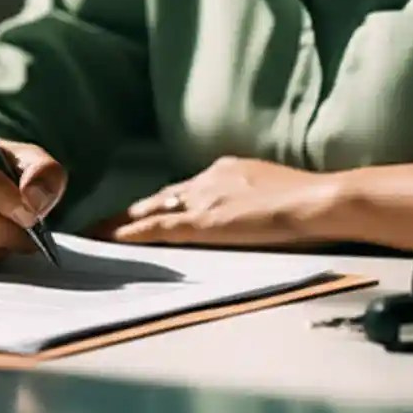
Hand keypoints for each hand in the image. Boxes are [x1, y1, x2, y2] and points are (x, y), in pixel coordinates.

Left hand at [89, 157, 337, 247]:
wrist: (319, 200)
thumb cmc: (310, 201)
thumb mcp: (273, 192)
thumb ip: (253, 199)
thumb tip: (249, 211)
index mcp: (226, 172)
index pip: (183, 191)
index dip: (159, 204)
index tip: (140, 213)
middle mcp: (207, 181)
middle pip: (159, 198)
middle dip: (130, 213)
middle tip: (100, 224)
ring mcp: (203, 201)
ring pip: (149, 212)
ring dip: (120, 224)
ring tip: (92, 234)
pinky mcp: (202, 223)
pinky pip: (157, 229)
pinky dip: (130, 234)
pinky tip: (108, 240)